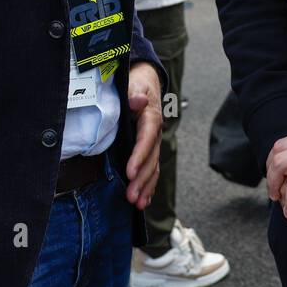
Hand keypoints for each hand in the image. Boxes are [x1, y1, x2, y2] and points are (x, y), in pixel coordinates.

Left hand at [124, 61, 161, 208]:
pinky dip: (149, 186)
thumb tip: (139, 100)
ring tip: (136, 204)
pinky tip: (143, 201)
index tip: (130, 172)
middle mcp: (155, 133)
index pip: (146, 139)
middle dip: (142, 179)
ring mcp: (155, 143)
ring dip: (146, 187)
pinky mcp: (151, 150)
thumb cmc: (136, 84)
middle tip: (131, 196)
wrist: (146, 83)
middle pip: (151, 159)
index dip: (139, 156)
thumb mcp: (133, 84)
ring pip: (154, 168)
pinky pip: (153, 170)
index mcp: (151, 117)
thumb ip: (133, 94)